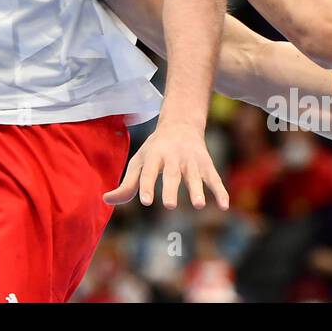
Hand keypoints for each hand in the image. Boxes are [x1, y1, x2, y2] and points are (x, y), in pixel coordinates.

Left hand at [103, 120, 228, 210]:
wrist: (181, 124)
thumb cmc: (155, 150)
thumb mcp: (139, 162)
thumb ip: (127, 184)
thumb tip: (106, 200)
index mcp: (154, 156)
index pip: (149, 172)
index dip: (147, 186)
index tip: (146, 201)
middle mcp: (173, 157)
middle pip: (172, 174)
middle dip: (171, 189)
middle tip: (170, 206)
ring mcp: (192, 161)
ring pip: (194, 176)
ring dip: (197, 190)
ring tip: (198, 205)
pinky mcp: (207, 164)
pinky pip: (215, 178)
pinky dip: (221, 191)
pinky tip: (225, 206)